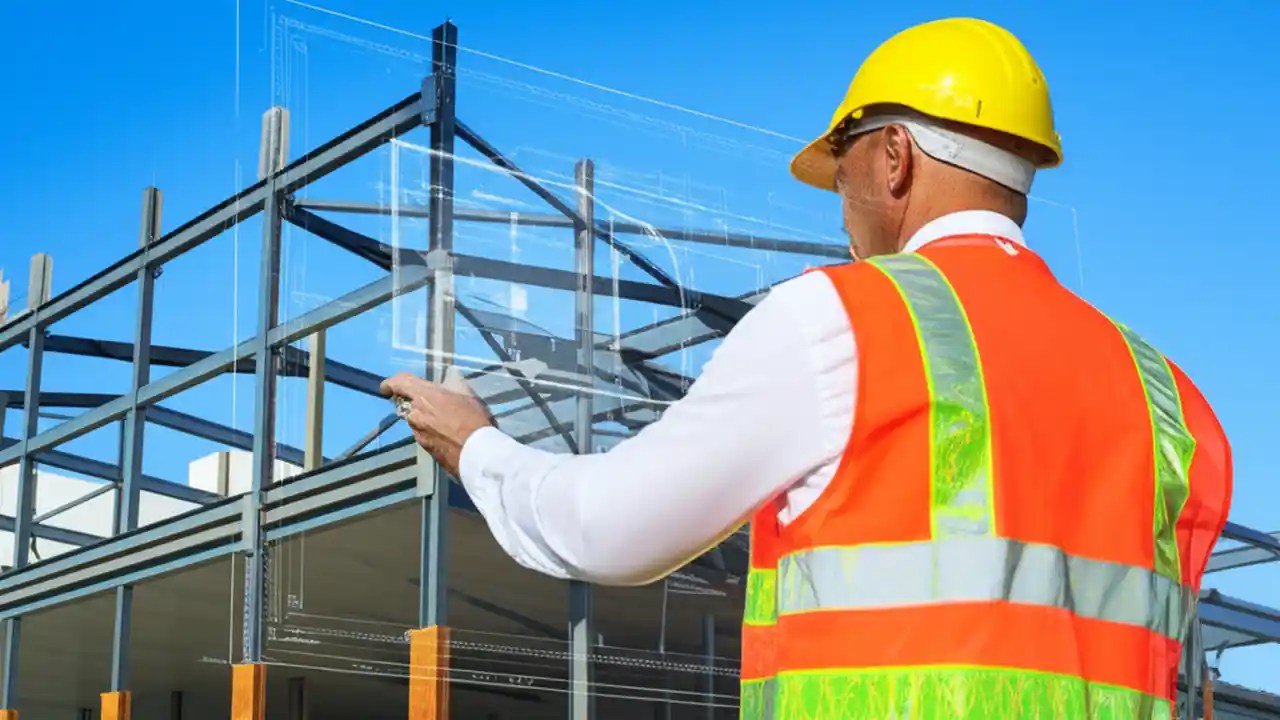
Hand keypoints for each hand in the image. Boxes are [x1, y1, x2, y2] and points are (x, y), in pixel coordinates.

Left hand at [379, 369, 493, 476]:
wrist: (477, 455)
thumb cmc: (473, 420)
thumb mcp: (468, 395)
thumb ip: (454, 385)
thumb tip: (448, 378)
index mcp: (424, 396)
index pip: (398, 383)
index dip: (391, 383)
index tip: (388, 386)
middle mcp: (415, 414)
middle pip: (406, 404)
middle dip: (415, 403)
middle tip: (432, 403)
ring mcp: (418, 433)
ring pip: (415, 421)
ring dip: (424, 419)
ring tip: (446, 422)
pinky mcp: (425, 449)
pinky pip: (424, 435)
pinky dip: (431, 433)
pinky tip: (448, 436)